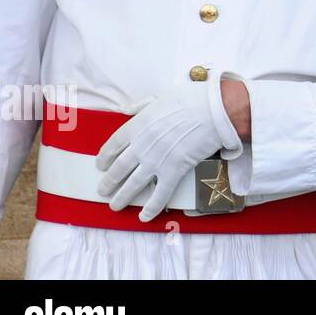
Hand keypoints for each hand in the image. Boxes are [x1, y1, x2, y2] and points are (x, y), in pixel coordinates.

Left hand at [96, 79, 237, 220]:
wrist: (214, 110)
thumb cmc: (191, 100)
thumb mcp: (160, 97)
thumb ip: (142, 106)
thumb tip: (127, 110)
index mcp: (137, 126)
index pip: (112, 146)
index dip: (104, 158)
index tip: (101, 165)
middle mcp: (141, 146)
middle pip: (118, 169)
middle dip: (109, 182)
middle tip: (103, 190)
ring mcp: (156, 160)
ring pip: (133, 184)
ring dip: (122, 197)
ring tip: (115, 205)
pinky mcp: (174, 171)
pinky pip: (160, 194)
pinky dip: (151, 208)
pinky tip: (144, 216)